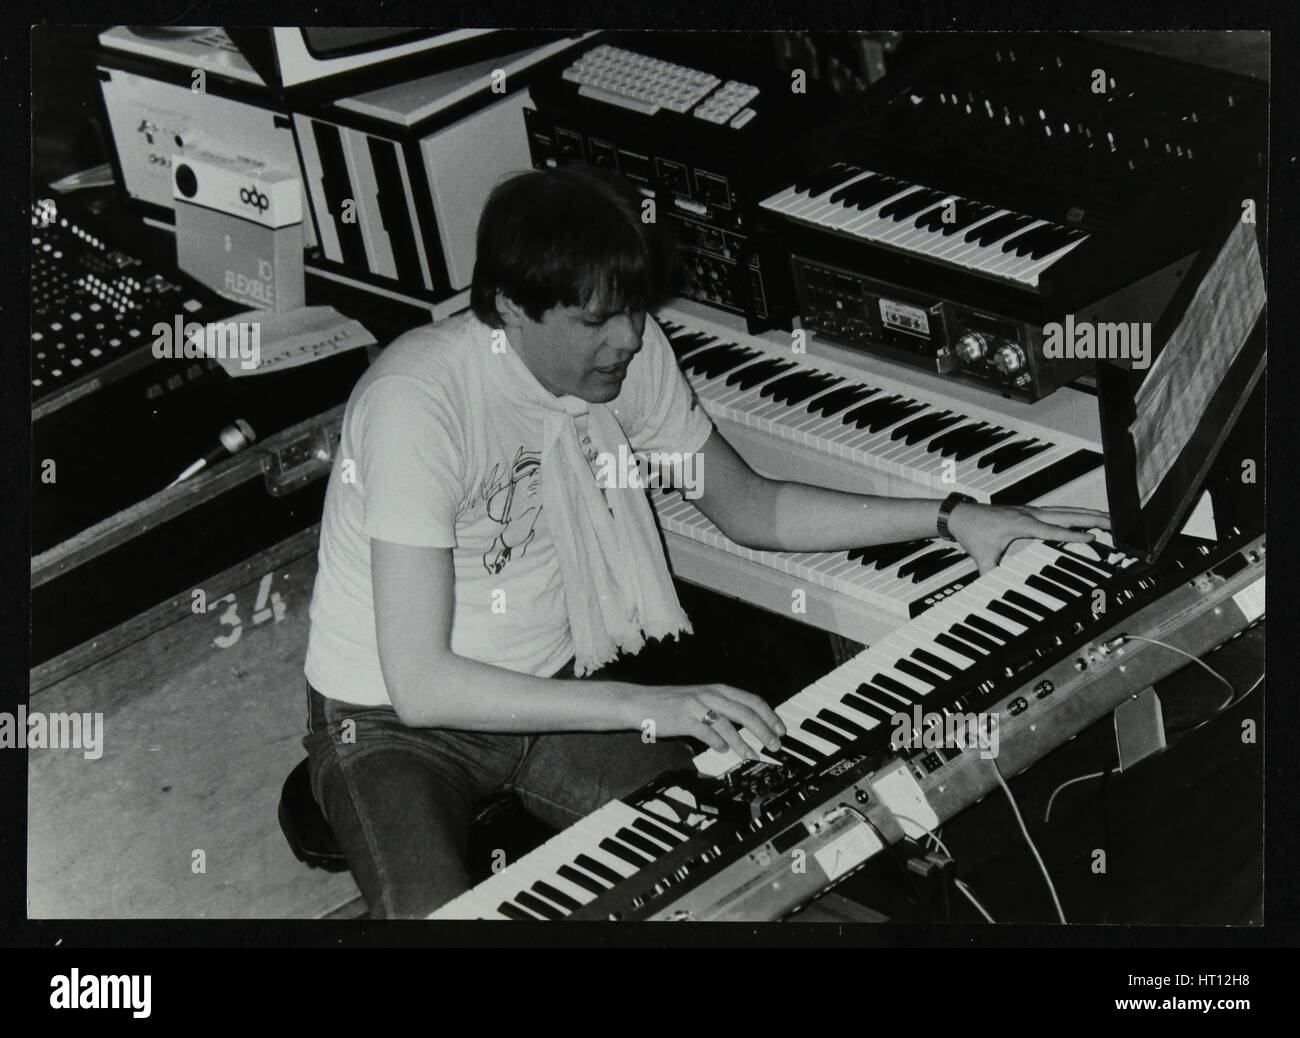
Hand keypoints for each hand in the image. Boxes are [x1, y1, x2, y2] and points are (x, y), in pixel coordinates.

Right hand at [635, 683, 785, 759]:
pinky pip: (707, 733)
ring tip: (753, 755)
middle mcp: (710, 694)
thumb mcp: (699, 701)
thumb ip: (720, 711)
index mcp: (717, 689)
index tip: (780, 729)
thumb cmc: (670, 704)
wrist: (640, 702)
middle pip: (746, 712)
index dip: (769, 715)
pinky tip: (723, 751)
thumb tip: (740, 731)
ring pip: (729, 724)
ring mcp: (697, 706)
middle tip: (775, 744)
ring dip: (744, 742)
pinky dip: (719, 744)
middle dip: (764, 730)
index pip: (751, 700)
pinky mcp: (684, 719)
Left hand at [949, 503, 1110, 574]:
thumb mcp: (983, 558)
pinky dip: (1075, 513)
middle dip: (1091, 518)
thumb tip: (997, 595)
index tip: (1093, 537)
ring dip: (1088, 513)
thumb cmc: (972, 535)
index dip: (1072, 534)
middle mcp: (1028, 514)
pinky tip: (1088, 516)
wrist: (960, 515)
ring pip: (1065, 510)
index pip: (1051, 530)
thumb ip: (993, 575)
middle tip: (1115, 523)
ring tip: (1110, 518)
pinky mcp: (1030, 511)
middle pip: (1066, 514)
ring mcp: (1030, 510)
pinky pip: (1058, 511)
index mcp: (1020, 524)